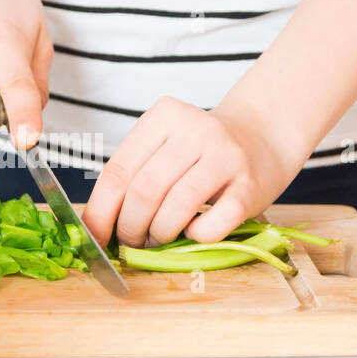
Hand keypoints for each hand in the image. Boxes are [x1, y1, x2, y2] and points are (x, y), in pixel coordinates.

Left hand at [82, 96, 302, 247]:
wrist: (262, 137)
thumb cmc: (200, 151)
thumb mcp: (164, 147)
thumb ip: (132, 176)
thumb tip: (95, 227)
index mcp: (164, 116)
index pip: (118, 171)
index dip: (100, 212)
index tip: (94, 237)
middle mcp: (195, 130)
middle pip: (144, 191)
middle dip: (129, 227)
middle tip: (131, 241)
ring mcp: (226, 156)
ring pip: (176, 207)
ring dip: (159, 233)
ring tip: (158, 238)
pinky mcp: (250, 187)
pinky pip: (212, 224)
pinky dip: (196, 237)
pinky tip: (194, 230)